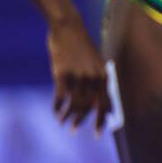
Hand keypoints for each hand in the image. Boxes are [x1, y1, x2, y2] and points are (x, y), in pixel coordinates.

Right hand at [47, 16, 111, 135]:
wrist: (68, 28)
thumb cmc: (82, 48)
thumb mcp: (96, 63)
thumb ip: (99, 82)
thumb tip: (102, 104)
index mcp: (104, 75)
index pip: (106, 103)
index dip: (101, 120)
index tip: (98, 134)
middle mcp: (93, 77)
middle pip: (89, 107)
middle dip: (82, 121)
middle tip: (74, 131)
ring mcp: (78, 76)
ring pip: (74, 104)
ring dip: (68, 116)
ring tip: (62, 122)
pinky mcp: (62, 74)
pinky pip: (60, 97)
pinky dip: (57, 107)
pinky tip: (55, 112)